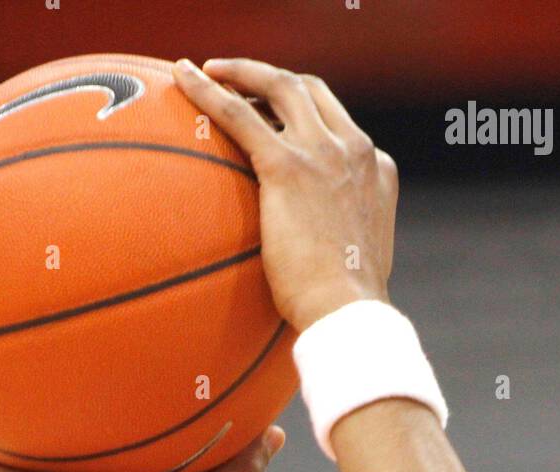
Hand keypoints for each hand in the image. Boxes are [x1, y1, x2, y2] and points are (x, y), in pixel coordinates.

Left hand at [173, 57, 397, 332]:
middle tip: (234, 80)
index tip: (272, 120)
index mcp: (376, 169)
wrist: (348, 312)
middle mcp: (353, 150)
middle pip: (309, 91)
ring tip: (207, 71)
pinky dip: (209, 91)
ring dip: (240, 72)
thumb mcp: (353, 262)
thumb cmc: (343, 308)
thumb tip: (309, 257)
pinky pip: (240, 114)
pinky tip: (183, 78)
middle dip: (270, 79)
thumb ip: (336, 240)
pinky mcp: (288, 166)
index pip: (336, 124)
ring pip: (278, 88)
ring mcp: (323, 153)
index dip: (301, 114)